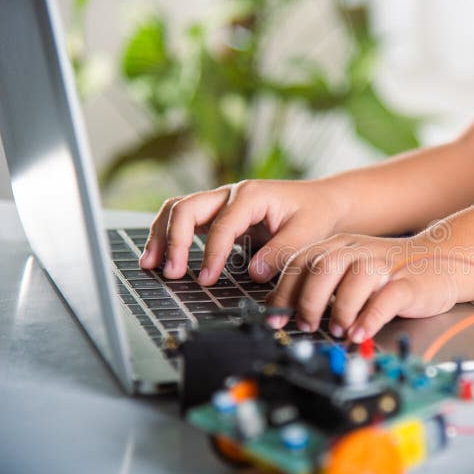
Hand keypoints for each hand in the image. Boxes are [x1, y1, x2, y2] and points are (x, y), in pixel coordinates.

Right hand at [139, 179, 346, 284]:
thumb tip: (254, 273)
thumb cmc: (314, 214)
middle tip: (172, 272)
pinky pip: (185, 218)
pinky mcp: (218, 214)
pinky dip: (169, 235)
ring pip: (179, 210)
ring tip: (151, 264)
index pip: (222, 225)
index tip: (206, 280)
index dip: (211, 254)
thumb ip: (281, 253)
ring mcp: (221, 202)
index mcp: (252, 195)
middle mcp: (230, 194)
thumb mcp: (307, 233)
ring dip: (162, 235)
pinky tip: (162, 257)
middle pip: (187, 208)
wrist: (321, 202)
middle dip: (174, 240)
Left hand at [267, 234, 459, 341]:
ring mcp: (384, 265)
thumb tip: (287, 314)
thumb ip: (321, 285)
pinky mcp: (408, 283)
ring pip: (353, 278)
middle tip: (306, 325)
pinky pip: (386, 298)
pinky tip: (359, 333)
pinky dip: (369, 318)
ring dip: (340, 308)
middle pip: (323, 267)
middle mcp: (358, 251)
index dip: (284, 292)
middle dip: (308, 301)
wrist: (442, 262)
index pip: (300, 263)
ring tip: (337, 329)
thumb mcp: (349, 272)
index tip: (275, 319)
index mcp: (338, 247)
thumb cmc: (389, 274)